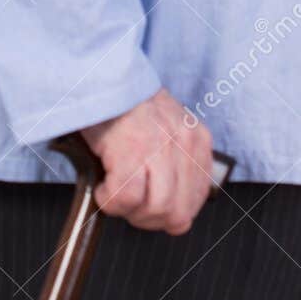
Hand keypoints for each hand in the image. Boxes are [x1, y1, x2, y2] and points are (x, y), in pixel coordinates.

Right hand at [80, 87, 215, 234]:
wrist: (102, 79)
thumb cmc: (128, 109)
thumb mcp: (167, 130)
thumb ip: (178, 167)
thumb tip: (177, 220)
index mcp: (197, 139)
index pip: (195, 201)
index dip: (168, 214)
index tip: (148, 204)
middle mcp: (185, 143)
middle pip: (177, 214)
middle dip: (148, 219)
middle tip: (129, 202)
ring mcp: (161, 147)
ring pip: (155, 210)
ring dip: (129, 210)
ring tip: (115, 190)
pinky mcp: (133, 151)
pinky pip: (126, 199)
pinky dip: (109, 200)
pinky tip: (103, 184)